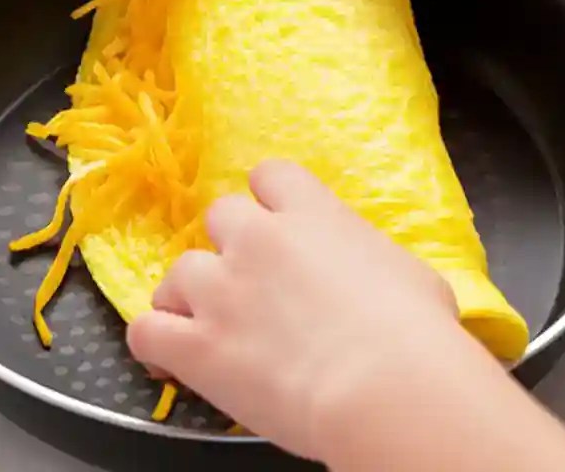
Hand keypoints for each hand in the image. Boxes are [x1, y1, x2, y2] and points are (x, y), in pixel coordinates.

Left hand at [126, 160, 468, 461]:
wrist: (385, 389)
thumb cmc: (417, 335)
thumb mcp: (410, 275)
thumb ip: (370, 263)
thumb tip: (373, 285)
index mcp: (311, 213)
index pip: (269, 175)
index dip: (269, 201)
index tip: (277, 226)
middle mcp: (256, 239)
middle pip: (219, 216)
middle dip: (230, 247)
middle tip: (251, 284)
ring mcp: (219, 289)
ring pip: (177, 272)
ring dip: (189, 297)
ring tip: (208, 329)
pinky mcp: (195, 344)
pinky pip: (146, 331)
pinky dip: (156, 345)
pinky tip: (173, 362)